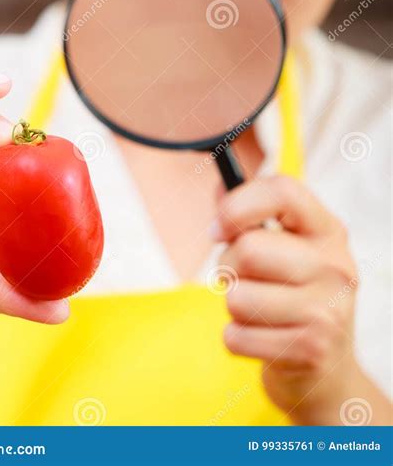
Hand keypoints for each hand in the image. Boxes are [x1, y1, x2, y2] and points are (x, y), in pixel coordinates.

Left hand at [211, 175, 390, 424]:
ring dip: (233, 307)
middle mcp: (335, 265)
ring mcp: (328, 309)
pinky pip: (236, 336)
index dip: (238, 205)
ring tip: (257, 311)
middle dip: (228, 267)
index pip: (282, 192)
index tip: (218, 229)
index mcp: (327, 230)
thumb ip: (249, 216)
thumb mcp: (285, 249)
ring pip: (237, 296)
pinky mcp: (311, 349)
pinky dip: (236, 339)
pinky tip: (261, 339)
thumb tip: (219, 184)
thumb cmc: (293, 296)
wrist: (326, 370)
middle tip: (241, 280)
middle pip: (249, 249)